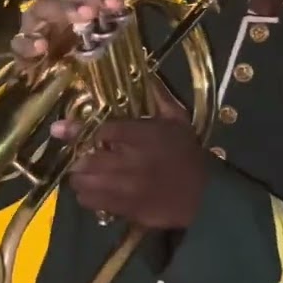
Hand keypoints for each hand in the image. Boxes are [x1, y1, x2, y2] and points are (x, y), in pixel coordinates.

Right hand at [10, 0, 125, 69]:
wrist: (54, 73)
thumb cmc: (76, 38)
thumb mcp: (93, 12)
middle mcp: (46, 2)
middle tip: (111, 4)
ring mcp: (32, 25)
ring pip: (42, 7)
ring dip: (65, 9)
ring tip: (88, 16)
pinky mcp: (22, 50)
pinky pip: (19, 44)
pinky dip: (29, 43)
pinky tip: (43, 46)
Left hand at [52, 79, 208, 228]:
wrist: (204, 195)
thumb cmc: (187, 154)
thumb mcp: (178, 121)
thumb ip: (159, 98)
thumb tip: (146, 75)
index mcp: (141, 136)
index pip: (101, 131)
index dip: (89, 132)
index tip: (89, 134)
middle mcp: (129, 162)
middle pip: (85, 160)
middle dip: (78, 157)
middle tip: (81, 156)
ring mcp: (124, 188)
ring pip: (82, 183)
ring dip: (79, 177)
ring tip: (84, 174)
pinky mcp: (124, 208)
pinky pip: (91, 202)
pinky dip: (87, 196)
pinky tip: (95, 190)